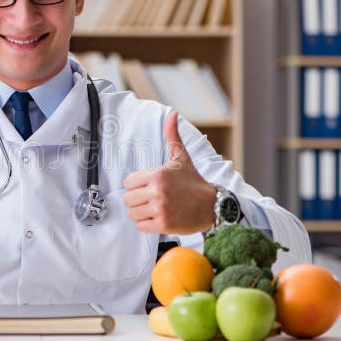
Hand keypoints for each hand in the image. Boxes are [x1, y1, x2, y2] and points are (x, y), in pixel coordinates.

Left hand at [122, 110, 215, 234]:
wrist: (212, 205)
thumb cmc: (194, 182)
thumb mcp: (182, 158)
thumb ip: (172, 136)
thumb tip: (172, 113)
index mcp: (157, 174)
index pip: (128, 183)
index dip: (136, 186)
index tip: (147, 187)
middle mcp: (157, 191)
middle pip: (128, 199)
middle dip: (137, 200)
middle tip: (150, 200)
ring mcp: (160, 208)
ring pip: (133, 214)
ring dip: (141, 213)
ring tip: (155, 209)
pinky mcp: (163, 224)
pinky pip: (141, 227)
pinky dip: (147, 225)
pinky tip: (157, 218)